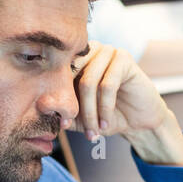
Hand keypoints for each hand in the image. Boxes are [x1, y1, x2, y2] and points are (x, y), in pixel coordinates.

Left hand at [69, 41, 182, 164]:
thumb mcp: (80, 118)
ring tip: (95, 130)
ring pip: (88, 82)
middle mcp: (90, 50)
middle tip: (77, 128)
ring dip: (90, 112)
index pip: (57, 75)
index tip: (62, 124)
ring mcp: (107, 51)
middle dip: (73, 107)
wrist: (139, 122)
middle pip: (71, 77)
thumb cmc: (108, 116)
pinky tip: (106, 123)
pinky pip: (107, 85)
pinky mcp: (124, 58)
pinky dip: (105, 108)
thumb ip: (63, 113)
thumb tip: (43, 109)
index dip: (57, 100)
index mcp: (76, 59)